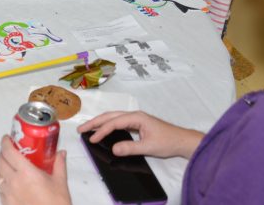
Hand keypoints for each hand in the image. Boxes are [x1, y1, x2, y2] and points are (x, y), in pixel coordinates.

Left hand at [0, 136, 70, 204]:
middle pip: (0, 162)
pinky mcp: (6, 203)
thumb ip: (59, 164)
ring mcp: (8, 194)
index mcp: (26, 173)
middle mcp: (14, 182)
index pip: (8, 152)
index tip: (7, 138)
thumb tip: (61, 153)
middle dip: (2, 154)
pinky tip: (11, 182)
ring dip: (1, 168)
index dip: (5, 142)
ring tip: (9, 166)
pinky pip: (0, 189)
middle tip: (9, 151)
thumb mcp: (60, 182)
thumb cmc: (56, 204)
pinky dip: (2, 182)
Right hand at [77, 111, 203, 159]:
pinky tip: (103, 130)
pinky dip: (108, 125)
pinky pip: (118, 123)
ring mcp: (136, 119)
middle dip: (95, 122)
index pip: (114, 123)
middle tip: (81, 129)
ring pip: (113, 118)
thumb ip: (131, 148)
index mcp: (136, 117)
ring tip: (88, 128)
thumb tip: (114, 149)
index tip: (92, 139)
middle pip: (110, 116)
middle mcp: (134, 115)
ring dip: (100, 123)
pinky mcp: (137, 124)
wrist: (182, 140)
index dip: (101, 131)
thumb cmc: (168, 141)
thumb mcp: (149, 147)